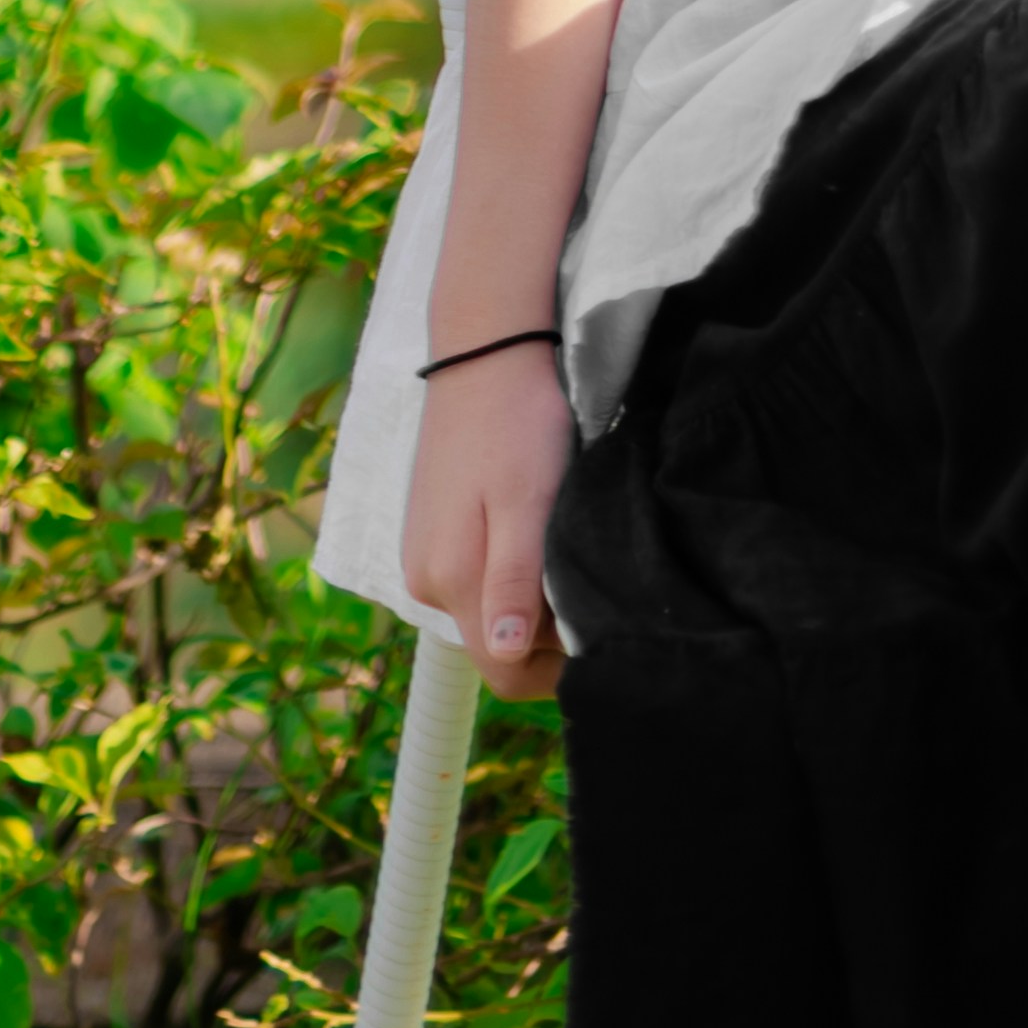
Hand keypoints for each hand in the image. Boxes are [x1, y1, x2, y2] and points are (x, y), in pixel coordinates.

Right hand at [401, 348, 574, 698]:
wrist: (484, 355)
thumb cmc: (517, 425)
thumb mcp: (528, 500)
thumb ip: (514, 579)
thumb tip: (506, 651)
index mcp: (451, 581)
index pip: (504, 671)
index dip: (556, 669)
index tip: (601, 635)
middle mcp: (427, 582)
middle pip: (496, 649)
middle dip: (549, 640)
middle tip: (596, 592)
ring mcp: (426, 559)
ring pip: (489, 617)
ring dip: (533, 610)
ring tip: (571, 560)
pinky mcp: (433, 536)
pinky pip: (477, 584)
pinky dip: (515, 581)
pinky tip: (542, 541)